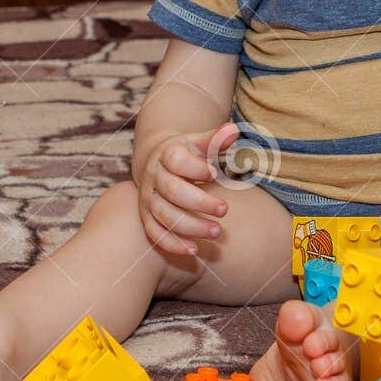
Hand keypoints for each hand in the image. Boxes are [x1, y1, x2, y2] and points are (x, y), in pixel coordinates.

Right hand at [139, 122, 236, 256]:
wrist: (155, 162)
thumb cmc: (185, 153)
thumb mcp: (198, 142)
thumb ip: (215, 138)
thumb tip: (233, 130)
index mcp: (167, 154)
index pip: (176, 161)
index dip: (194, 168)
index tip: (213, 173)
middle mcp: (154, 177)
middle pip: (172, 191)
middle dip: (199, 203)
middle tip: (224, 209)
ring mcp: (148, 198)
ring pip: (165, 215)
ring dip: (190, 227)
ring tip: (216, 232)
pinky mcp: (146, 217)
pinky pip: (155, 233)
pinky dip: (173, 243)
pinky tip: (195, 249)